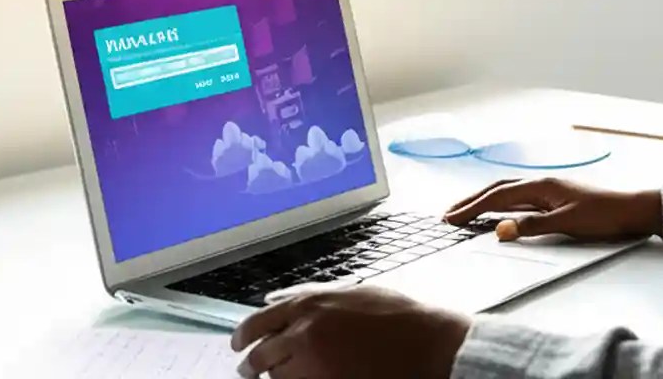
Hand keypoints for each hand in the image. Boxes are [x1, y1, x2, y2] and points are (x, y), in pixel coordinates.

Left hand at [231, 283, 470, 378]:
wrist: (424, 341)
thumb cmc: (395, 315)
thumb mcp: (350, 292)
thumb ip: (312, 295)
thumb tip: (278, 299)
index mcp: (308, 304)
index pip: (258, 323)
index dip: (243, 336)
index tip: (239, 345)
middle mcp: (304, 332)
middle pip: (260, 355)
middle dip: (252, 364)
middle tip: (248, 370)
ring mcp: (313, 364)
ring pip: (277, 376)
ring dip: (276, 376)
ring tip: (283, 375)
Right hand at [443, 178, 662, 241]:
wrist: (632, 209)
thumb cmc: (604, 215)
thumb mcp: (567, 223)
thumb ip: (532, 227)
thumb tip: (499, 230)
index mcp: (540, 186)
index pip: (496, 197)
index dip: (472, 208)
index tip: (451, 219)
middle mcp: (541, 183)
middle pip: (497, 189)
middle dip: (471, 201)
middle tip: (449, 215)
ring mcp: (548, 189)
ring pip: (507, 192)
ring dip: (484, 201)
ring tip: (466, 212)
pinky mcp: (555, 198)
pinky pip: (519, 198)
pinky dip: (502, 204)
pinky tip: (499, 212)